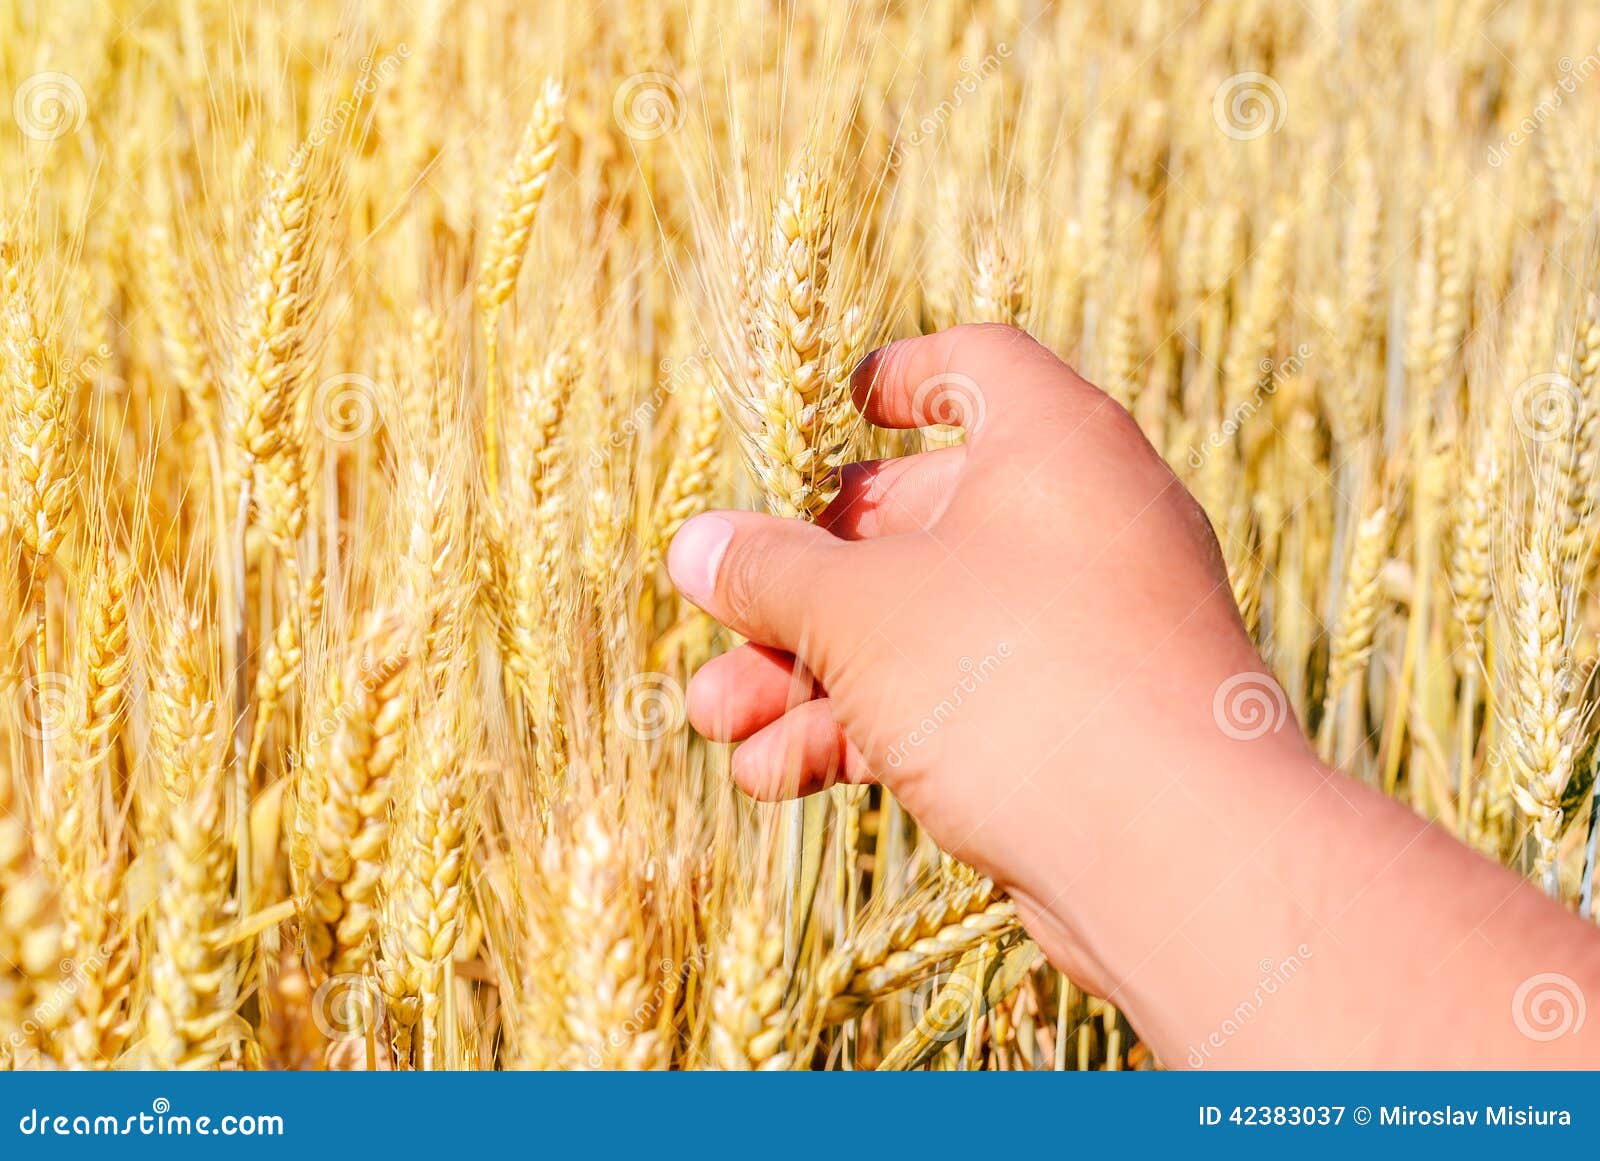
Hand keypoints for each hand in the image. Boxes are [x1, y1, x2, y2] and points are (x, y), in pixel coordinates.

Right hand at [667, 324, 1304, 993]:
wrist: (1178, 856)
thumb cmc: (1020, 681)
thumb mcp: (864, 612)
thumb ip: (771, 571)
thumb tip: (694, 546)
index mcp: (1054, 445)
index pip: (975, 365)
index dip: (896, 378)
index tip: (832, 411)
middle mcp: (1081, 524)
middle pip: (916, 520)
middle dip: (800, 582)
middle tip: (720, 620)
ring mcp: (1085, 630)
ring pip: (923, 627)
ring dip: (812, 672)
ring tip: (717, 720)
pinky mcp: (1080, 726)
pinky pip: (958, 701)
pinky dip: (870, 729)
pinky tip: (779, 775)